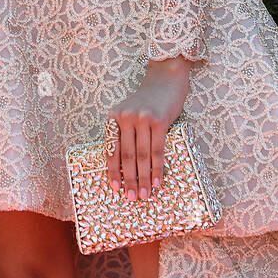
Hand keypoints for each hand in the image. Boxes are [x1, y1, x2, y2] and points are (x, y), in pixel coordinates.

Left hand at [105, 57, 191, 199]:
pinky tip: (157, 182)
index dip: (113, 170)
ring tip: (144, 195)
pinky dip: (157, 168)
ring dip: (143, 179)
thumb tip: (126, 167)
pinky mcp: (159, 121)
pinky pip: (157, 150)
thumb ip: (126, 133)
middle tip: (131, 199)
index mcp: (114, 117)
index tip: (115, 188)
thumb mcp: (130, 113)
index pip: (111, 149)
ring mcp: (142, 118)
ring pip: (142, 155)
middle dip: (129, 179)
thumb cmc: (148, 101)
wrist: (166, 78)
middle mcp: (125, 117)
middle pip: (127, 155)